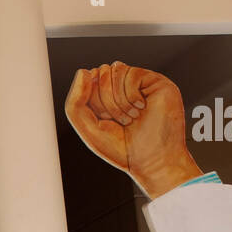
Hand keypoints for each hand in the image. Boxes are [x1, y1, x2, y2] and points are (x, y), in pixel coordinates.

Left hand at [64, 62, 201, 197]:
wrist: (152, 161)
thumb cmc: (122, 149)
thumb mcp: (88, 127)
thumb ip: (75, 102)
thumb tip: (83, 72)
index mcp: (105, 96)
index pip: (88, 79)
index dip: (90, 99)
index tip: (103, 120)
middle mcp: (122, 87)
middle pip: (100, 73)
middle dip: (104, 100)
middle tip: (120, 121)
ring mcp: (140, 83)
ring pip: (115, 69)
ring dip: (118, 100)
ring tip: (131, 118)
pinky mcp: (156, 82)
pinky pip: (132, 73)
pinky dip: (131, 95)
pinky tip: (141, 109)